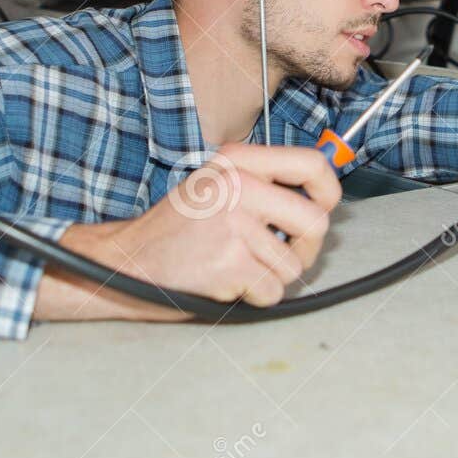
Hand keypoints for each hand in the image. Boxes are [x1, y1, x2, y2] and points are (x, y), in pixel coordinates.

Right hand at [34, 142, 341, 321]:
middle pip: (315, 222)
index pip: (311, 164)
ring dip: (272, 276)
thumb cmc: (176, 230)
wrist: (127, 261)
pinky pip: (272, 290)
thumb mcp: (215, 185)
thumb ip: (263, 183)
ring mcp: (234, 224)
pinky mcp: (230, 263)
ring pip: (294, 265)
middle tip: (281, 254)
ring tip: (238, 266)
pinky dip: (255, 296)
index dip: (329, 190)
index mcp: (237, 161)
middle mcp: (238, 186)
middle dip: (306, 249)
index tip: (324, 206)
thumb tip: (322, 198)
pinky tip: (228, 282)